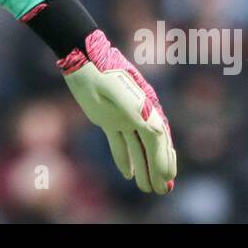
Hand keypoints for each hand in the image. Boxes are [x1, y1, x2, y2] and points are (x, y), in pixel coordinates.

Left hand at [60, 30, 176, 194]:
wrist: (81, 58)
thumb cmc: (100, 71)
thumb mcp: (117, 90)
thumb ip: (136, 109)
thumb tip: (157, 131)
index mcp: (145, 106)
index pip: (158, 138)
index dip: (163, 159)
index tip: (166, 178)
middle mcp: (138, 113)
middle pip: (152, 145)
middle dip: (158, 168)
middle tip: (163, 190)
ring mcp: (123, 117)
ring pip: (137, 147)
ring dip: (144, 168)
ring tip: (148, 189)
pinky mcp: (108, 119)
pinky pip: (119, 142)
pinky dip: (124, 159)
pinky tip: (129, 175)